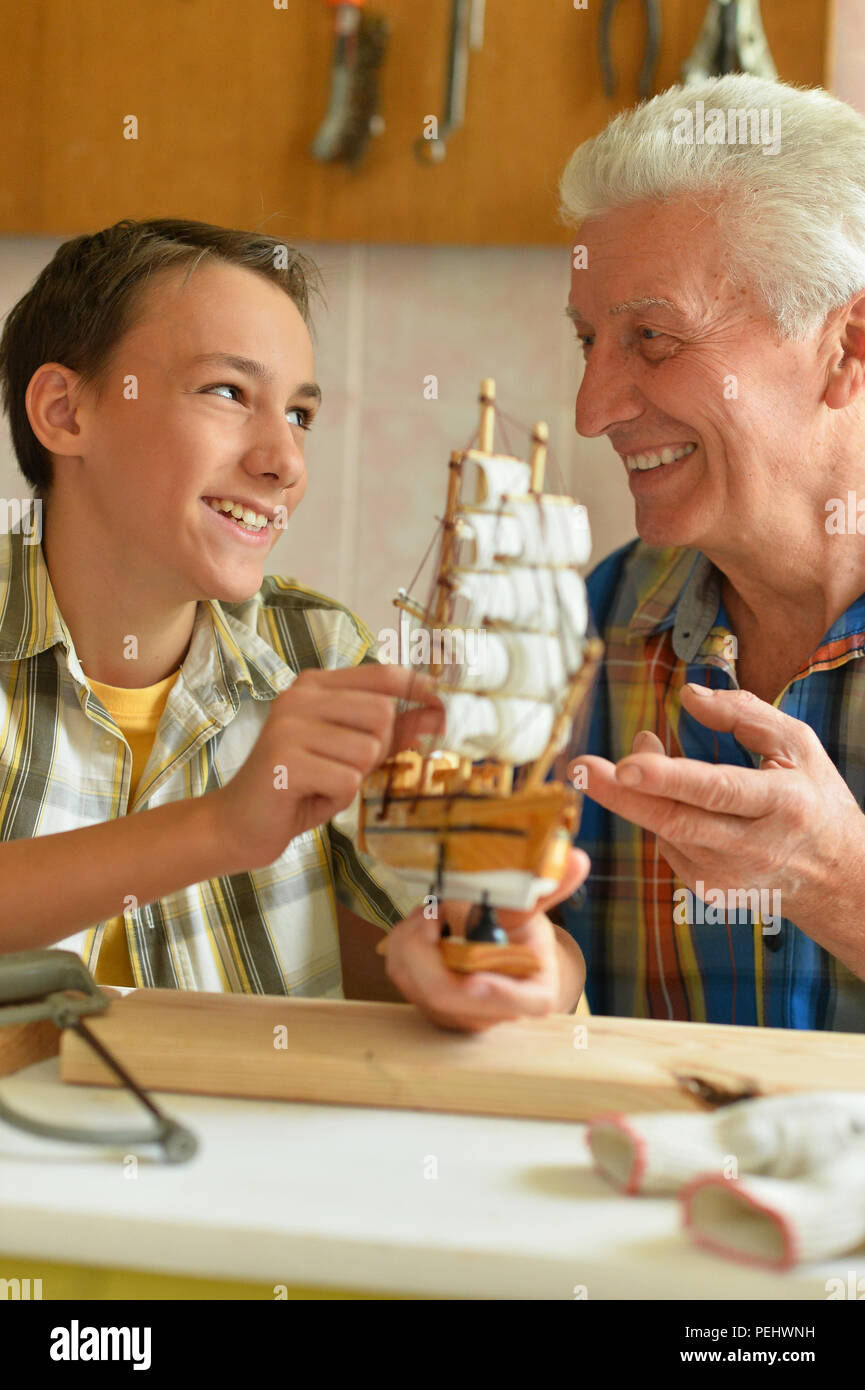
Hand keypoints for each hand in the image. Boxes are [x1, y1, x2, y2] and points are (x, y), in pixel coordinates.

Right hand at [209, 666, 443, 872]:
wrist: (240, 824)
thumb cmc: (301, 786)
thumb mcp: (351, 754)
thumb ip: (394, 730)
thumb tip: (440, 712)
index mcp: (315, 685)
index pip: (382, 674)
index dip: (419, 688)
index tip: (444, 706)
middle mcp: (299, 696)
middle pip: (381, 713)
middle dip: (378, 750)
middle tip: (346, 769)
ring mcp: (289, 725)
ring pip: (367, 749)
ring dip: (355, 777)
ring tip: (323, 783)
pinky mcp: (285, 759)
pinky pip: (347, 779)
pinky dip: (338, 797)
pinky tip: (311, 796)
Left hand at [380, 848, 588, 1031]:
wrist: (498, 946)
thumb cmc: (518, 930)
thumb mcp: (531, 910)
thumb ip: (546, 889)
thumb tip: (577, 859)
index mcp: (534, 993)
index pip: (522, 1003)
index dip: (498, 996)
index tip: (476, 982)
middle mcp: (492, 1016)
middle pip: (449, 995)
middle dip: (428, 946)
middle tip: (435, 907)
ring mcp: (455, 1016)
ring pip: (416, 981)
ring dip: (414, 936)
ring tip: (434, 909)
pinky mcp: (424, 1004)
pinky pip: (400, 973)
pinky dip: (403, 941)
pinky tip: (423, 923)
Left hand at [569, 684, 864, 970]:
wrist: (834, 877)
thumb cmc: (814, 799)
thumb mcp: (797, 744)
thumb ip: (743, 713)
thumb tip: (687, 695)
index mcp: (783, 804)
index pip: (718, 790)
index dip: (669, 778)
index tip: (627, 764)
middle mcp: (754, 847)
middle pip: (675, 820)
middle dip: (621, 793)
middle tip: (581, 768)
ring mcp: (729, 875)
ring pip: (664, 831)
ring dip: (639, 793)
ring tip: (637, 763)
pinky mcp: (709, 890)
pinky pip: (667, 845)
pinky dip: (660, 816)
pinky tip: (675, 801)